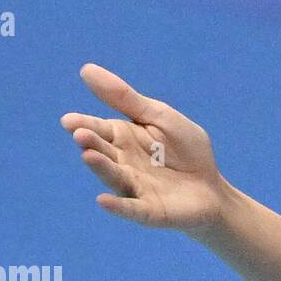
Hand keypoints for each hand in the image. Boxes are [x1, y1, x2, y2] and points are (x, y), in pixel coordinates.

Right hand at [60, 63, 229, 234]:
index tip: (69, 120)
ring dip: (101, 167)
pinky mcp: (149, 211)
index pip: (100, 129)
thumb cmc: (185, 150)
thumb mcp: (159, 117)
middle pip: (103, 152)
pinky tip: (103, 200)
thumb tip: (86, 69)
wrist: (212, 187)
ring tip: (88, 155)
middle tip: (80, 134)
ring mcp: (133, 188)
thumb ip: (125, 98)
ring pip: (114, 177)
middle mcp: (122, 163)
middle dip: (92, 144)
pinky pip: (131, 209)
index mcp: (123, 139)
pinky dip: (118, 206)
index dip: (84, 125)